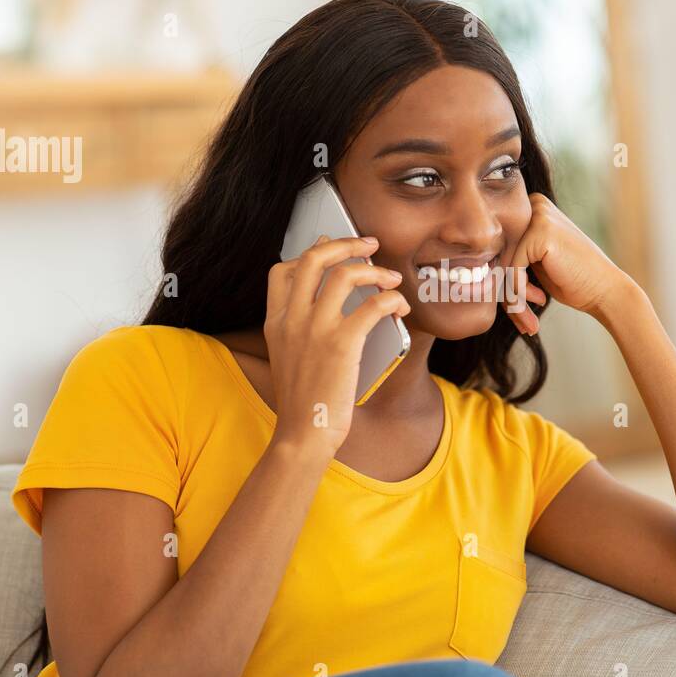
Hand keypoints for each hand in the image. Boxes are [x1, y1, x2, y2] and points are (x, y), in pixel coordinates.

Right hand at [263, 234, 410, 453]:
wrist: (304, 433)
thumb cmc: (305, 400)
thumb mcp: (288, 357)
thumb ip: (300, 327)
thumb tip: (326, 297)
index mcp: (276, 321)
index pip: (283, 269)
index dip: (310, 252)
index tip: (331, 246)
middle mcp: (292, 319)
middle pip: (315, 258)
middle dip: (346, 244)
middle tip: (369, 244)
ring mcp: (316, 329)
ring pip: (346, 274)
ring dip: (376, 271)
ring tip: (392, 279)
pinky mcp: (342, 343)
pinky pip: (373, 304)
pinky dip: (392, 299)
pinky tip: (399, 308)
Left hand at [500, 193, 634, 334]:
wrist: (606, 290)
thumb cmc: (572, 280)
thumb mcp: (535, 263)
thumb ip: (510, 256)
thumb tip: (471, 266)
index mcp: (531, 207)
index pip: (499, 244)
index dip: (502, 279)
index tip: (516, 308)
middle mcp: (533, 204)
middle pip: (498, 252)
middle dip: (505, 291)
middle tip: (522, 318)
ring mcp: (537, 215)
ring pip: (503, 263)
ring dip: (512, 297)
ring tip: (528, 318)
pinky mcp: (539, 231)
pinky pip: (512, 268)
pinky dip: (519, 292)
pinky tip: (540, 301)